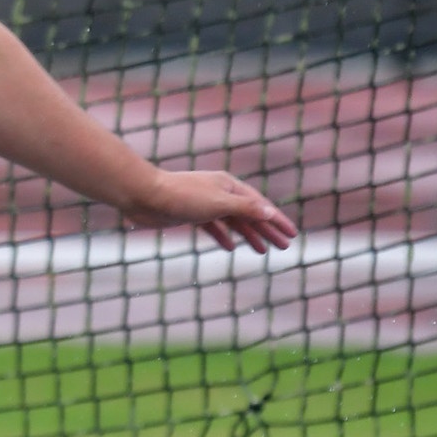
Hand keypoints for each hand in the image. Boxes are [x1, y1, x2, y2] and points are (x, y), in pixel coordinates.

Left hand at [120, 170, 297, 253]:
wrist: (144, 195)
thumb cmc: (181, 197)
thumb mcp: (218, 203)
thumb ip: (244, 209)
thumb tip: (270, 213)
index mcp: (229, 186)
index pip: (260, 205)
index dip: (277, 220)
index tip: (292, 234)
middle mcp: (219, 192)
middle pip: (249, 213)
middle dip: (267, 230)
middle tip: (284, 246)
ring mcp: (204, 203)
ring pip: (232, 221)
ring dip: (248, 235)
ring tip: (263, 251)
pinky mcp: (190, 214)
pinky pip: (213, 227)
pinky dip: (223, 236)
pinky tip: (230, 248)